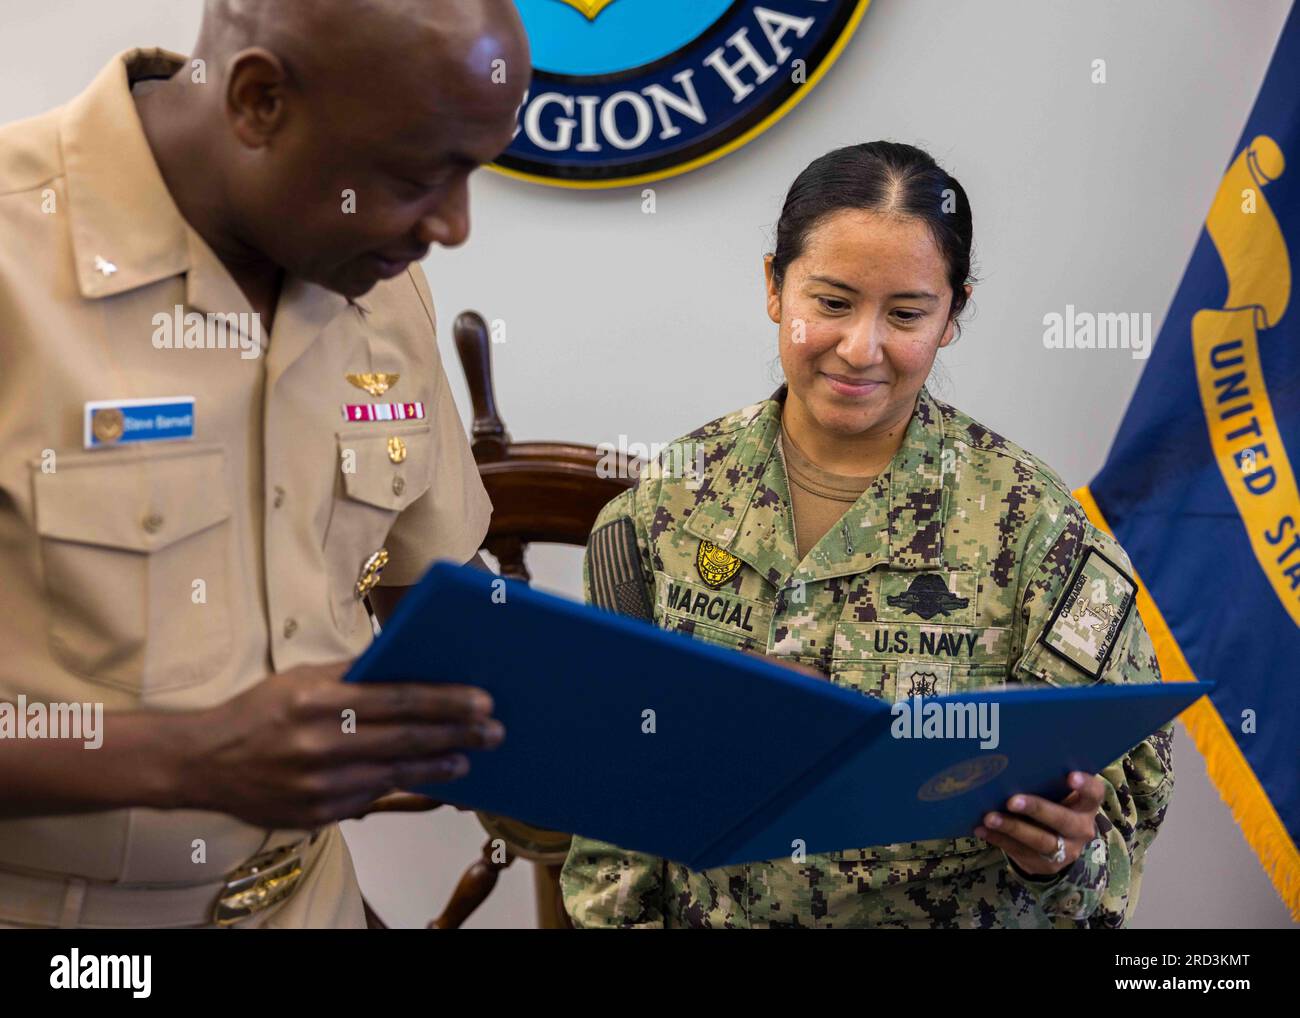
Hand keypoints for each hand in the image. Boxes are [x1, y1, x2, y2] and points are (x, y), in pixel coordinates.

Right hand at [179, 662, 503, 828]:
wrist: (202, 762)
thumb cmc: (259, 711)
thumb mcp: (303, 678)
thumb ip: (355, 673)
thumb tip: (411, 664)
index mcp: (318, 700)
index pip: (398, 699)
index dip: (445, 701)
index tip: (482, 700)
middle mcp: (320, 744)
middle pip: (406, 739)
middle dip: (457, 734)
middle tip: (493, 729)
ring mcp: (318, 785)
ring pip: (395, 774)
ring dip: (440, 766)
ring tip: (470, 756)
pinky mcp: (316, 814)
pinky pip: (372, 797)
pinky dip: (404, 786)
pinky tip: (430, 777)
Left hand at [974, 771, 1103, 877]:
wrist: (1058, 847)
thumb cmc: (1053, 805)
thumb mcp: (1058, 795)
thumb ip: (1047, 781)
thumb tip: (1012, 760)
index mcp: (1086, 806)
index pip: (1095, 794)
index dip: (1085, 785)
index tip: (1070, 775)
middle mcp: (1081, 829)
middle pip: (1062, 820)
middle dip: (1037, 809)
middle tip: (1012, 800)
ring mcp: (1065, 850)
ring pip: (1040, 840)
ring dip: (1012, 828)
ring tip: (989, 817)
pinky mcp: (1045, 864)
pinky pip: (1019, 851)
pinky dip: (998, 839)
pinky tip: (981, 829)